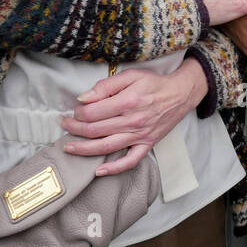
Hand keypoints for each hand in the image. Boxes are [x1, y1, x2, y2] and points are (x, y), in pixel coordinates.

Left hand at [60, 62, 207, 175]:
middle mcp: (133, 120)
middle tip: (65, 125)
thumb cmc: (155, 83)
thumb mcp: (132, 75)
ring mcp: (140, 135)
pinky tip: (98, 171)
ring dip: (83, 149)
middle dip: (74, 128)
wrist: (181, 93)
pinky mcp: (147, 144)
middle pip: (94, 130)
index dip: (78, 112)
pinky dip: (114, 169)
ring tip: (68, 147)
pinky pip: (130, 161)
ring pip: (106, 147)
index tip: (75, 110)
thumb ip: (106, 85)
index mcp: (128, 101)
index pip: (92, 112)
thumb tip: (84, 98)